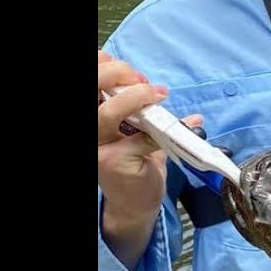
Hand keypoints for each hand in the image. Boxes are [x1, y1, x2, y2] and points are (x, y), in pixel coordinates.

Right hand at [98, 50, 201, 263]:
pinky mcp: (114, 162)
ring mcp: (98, 146)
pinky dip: (162, 132)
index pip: (91, 82)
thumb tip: (162, 90)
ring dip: (134, 99)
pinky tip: (179, 129)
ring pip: (106, 113)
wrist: (135, 205)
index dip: (104, 66)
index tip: (129, 69)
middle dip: (116, 75)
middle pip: (92, 90)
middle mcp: (90, 129)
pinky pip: (141, 140)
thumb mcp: (137, 133)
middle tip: (143, 81)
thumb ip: (146, 112)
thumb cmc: (135, 165)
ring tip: (156, 95)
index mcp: (93, 117)